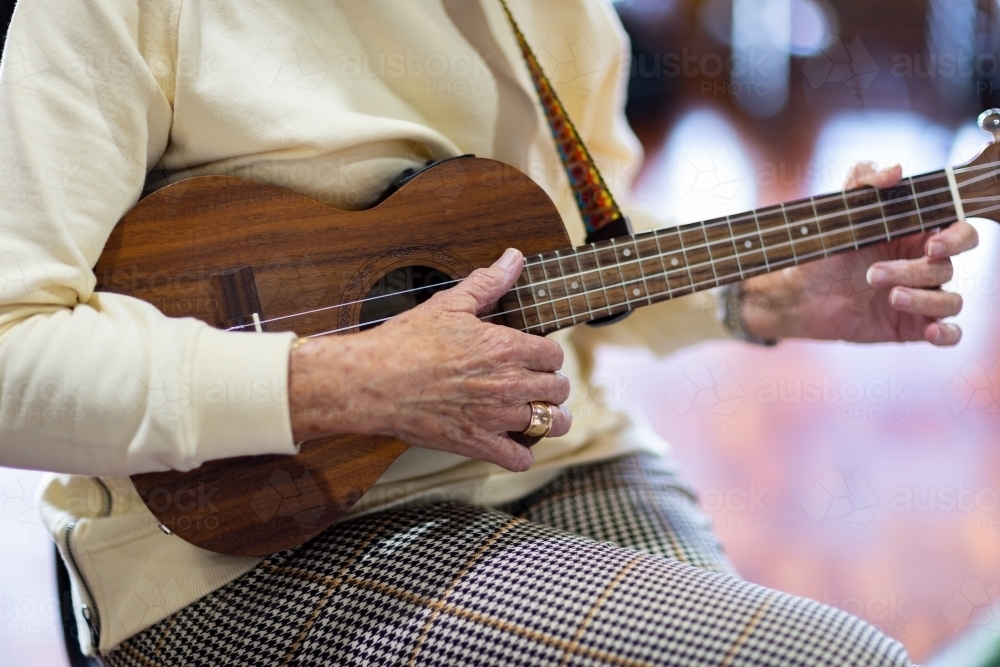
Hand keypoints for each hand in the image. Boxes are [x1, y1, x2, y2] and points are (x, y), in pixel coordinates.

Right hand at [288, 248, 570, 471]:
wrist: (372, 381)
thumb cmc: (406, 341)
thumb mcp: (450, 304)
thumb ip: (488, 282)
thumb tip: (513, 258)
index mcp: (506, 347)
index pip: (554, 355)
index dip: (547, 356)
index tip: (535, 358)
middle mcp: (508, 383)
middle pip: (558, 389)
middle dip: (551, 386)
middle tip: (536, 386)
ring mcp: (495, 416)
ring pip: (550, 424)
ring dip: (548, 420)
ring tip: (536, 416)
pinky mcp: (476, 443)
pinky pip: (519, 459)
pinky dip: (521, 454)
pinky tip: (512, 443)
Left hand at [742, 162, 978, 345]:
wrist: (802, 294)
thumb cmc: (825, 249)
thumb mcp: (839, 211)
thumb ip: (862, 180)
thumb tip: (896, 170)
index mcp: (918, 234)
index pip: (961, 232)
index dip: (956, 238)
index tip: (930, 245)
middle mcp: (927, 265)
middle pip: (948, 267)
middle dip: (916, 270)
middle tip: (874, 274)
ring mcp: (923, 296)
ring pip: (950, 301)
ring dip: (922, 300)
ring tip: (887, 296)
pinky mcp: (914, 326)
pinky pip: (949, 333)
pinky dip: (947, 334)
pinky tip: (928, 331)